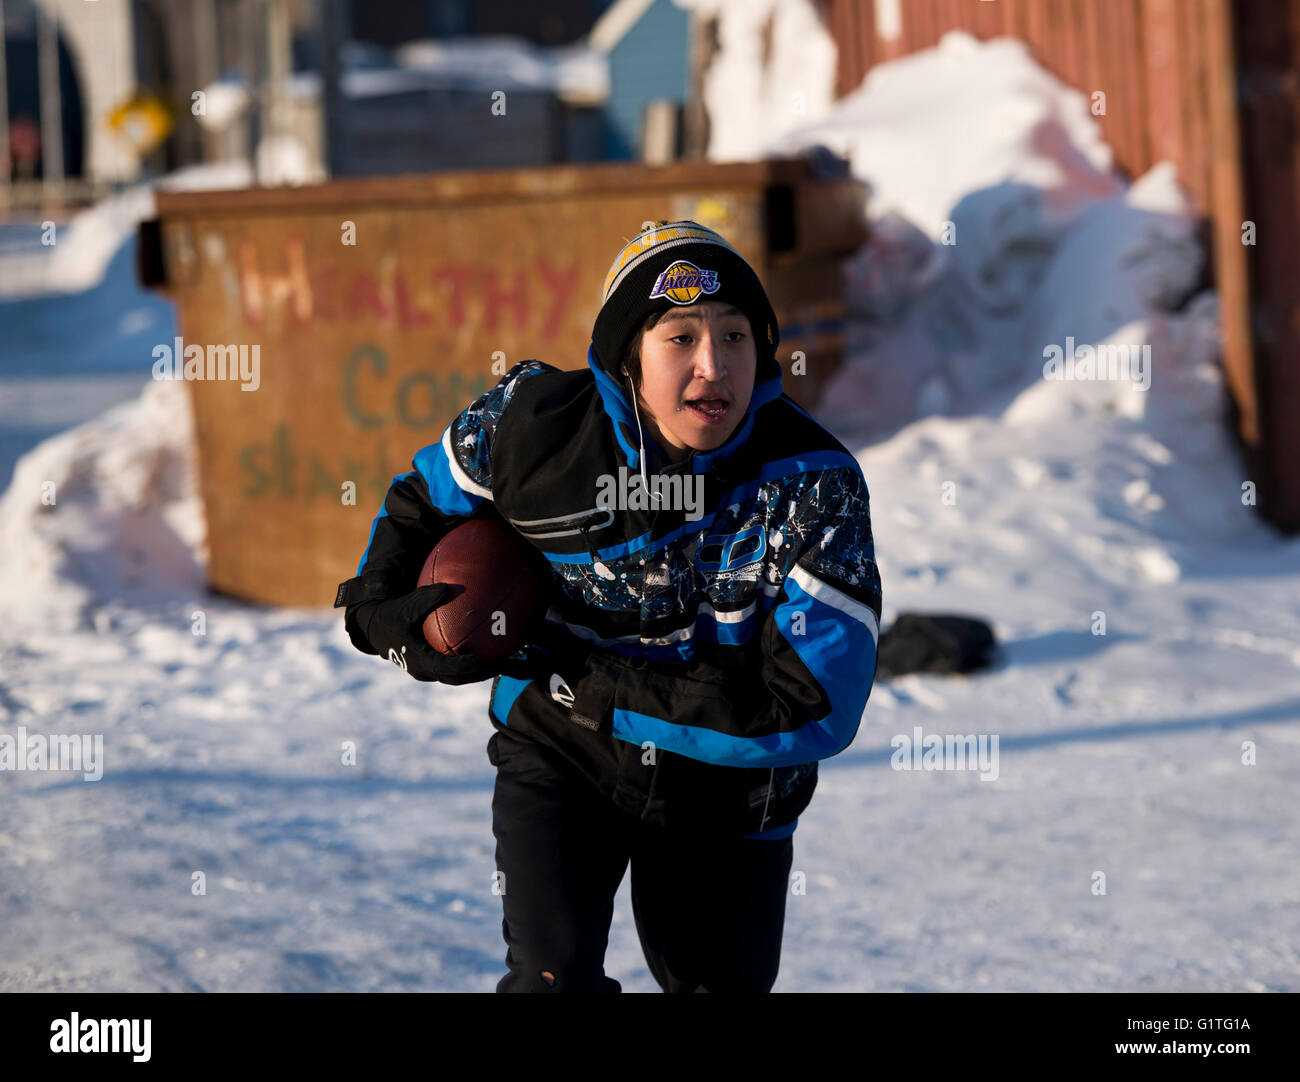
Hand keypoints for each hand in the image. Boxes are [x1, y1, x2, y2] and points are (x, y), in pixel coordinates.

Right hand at [352, 584, 505, 685]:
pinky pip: (453, 669)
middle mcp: (423, 670)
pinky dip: (470, 665)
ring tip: (503, 663)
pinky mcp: (430, 666)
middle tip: (504, 665)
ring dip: (478, 672)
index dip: (466, 667)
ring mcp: (427, 671)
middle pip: (457, 678)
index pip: (447, 668)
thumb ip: (426, 598)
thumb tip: (447, 587)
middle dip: (481, 674)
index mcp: (418, 659)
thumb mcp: (406, 605)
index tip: (484, 661)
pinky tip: (489, 652)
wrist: (374, 628)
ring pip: (456, 677)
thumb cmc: (391, 614)